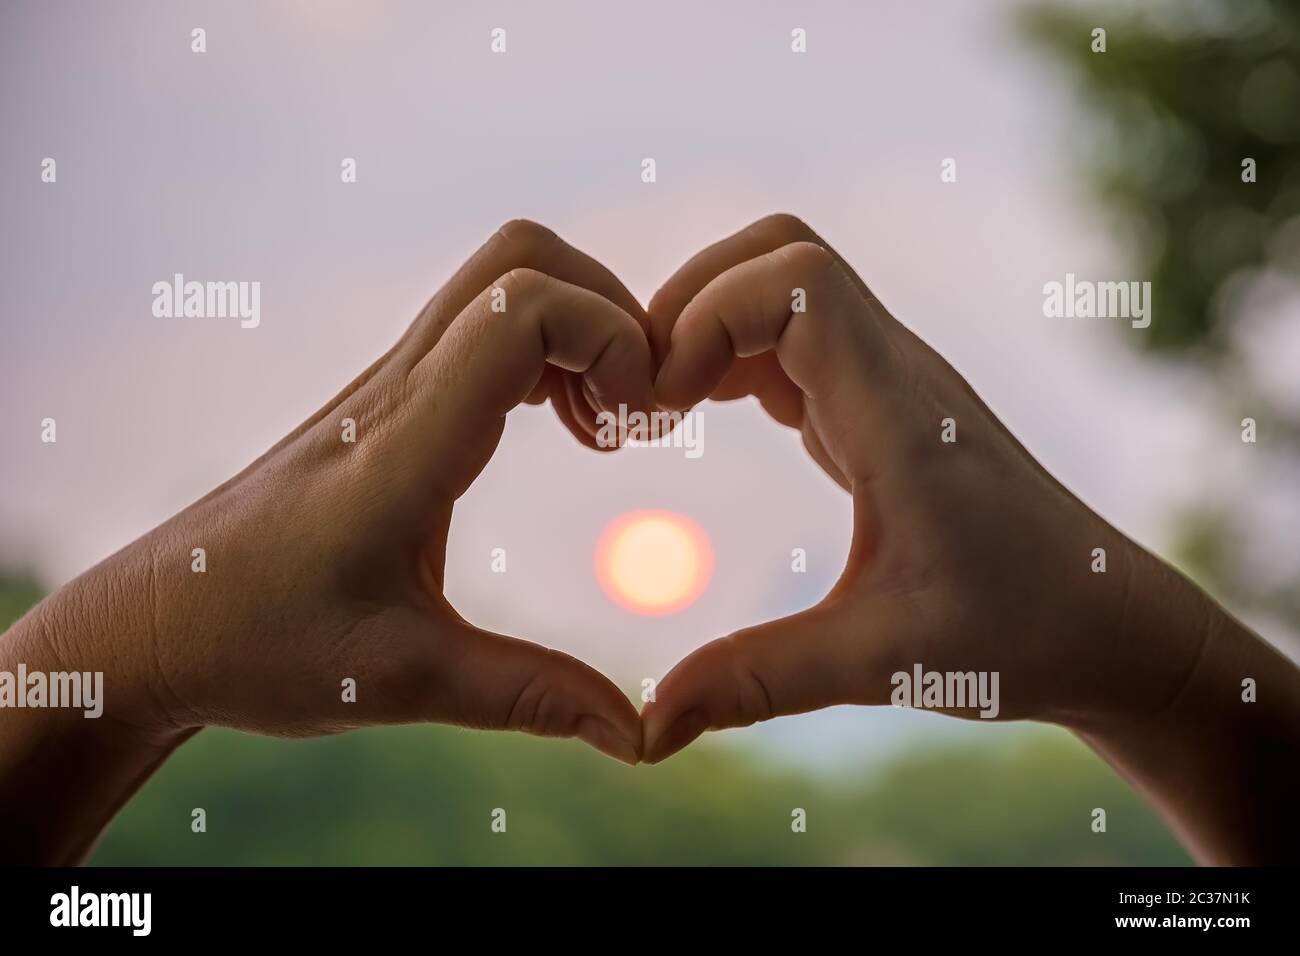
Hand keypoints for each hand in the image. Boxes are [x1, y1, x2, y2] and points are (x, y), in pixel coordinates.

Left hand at [2, 219, 655, 860]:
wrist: (158, 624)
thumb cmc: (260, 647)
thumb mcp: (403, 683)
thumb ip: (530, 697)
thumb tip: (637, 734)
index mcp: (403, 445)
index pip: (522, 307)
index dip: (610, 337)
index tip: (637, 428)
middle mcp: (395, 391)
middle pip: (520, 258)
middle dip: (609, 313)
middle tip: (635, 413)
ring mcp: (387, 386)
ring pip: (502, 280)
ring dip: (581, 330)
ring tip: (606, 428)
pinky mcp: (386, 402)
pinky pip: (483, 326)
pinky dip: (549, 353)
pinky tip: (563, 428)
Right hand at [640, 213, 1299, 862]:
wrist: (1105, 622)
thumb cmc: (1017, 635)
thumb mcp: (882, 664)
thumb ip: (758, 683)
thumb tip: (647, 728)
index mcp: (899, 414)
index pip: (796, 279)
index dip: (707, 316)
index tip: (664, 405)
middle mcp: (895, 374)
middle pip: (779, 253)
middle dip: (690, 303)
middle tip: (645, 398)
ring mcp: (889, 381)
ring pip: (784, 285)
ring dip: (708, 327)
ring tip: (661, 410)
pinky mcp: (881, 406)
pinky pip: (794, 339)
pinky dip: (733, 357)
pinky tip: (704, 418)